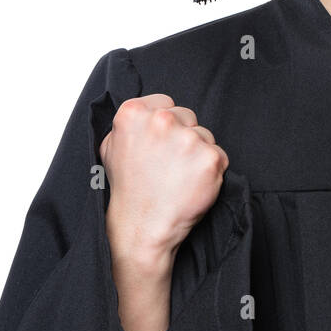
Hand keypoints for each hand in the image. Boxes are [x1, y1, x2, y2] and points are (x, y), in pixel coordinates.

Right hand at [100, 94, 229, 265]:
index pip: (166, 104)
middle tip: (169, 165)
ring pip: (205, 136)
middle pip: (188, 116)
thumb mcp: (111, 147)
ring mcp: (188, 139)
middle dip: (183, 137)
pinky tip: (193, 185)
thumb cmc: (128, 190)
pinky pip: (219, 156)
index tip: (160, 144)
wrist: (142, 226)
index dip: (166, 125)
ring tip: (179, 177)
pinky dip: (211, 171)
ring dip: (198, 154)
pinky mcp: (210, 158)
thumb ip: (131, 123)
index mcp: (134, 112)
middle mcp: (162, 121)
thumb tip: (146, 112)